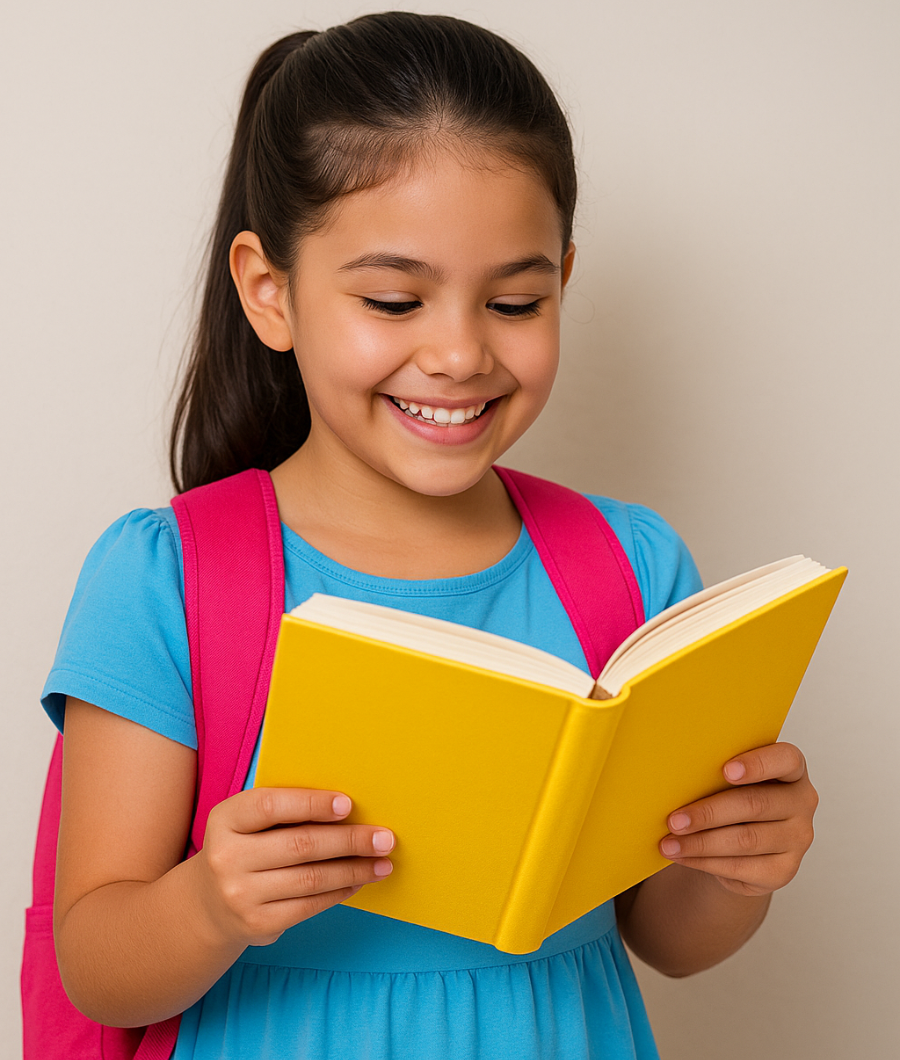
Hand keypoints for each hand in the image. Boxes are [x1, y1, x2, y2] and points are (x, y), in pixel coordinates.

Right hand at [196, 788, 394, 945]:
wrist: (208, 904)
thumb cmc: (245, 847)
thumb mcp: (248, 822)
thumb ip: (285, 810)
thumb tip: (348, 809)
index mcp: (225, 819)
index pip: (269, 806)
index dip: (311, 804)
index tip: (348, 805)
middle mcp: (226, 857)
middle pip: (300, 845)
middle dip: (350, 840)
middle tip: (384, 838)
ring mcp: (240, 895)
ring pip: (311, 878)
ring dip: (354, 869)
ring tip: (383, 863)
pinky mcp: (258, 924)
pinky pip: (310, 905)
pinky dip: (340, 892)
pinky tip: (359, 881)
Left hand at [658, 742, 817, 897]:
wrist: (742, 842)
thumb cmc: (732, 796)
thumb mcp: (729, 779)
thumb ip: (717, 772)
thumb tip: (675, 776)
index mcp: (792, 769)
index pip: (786, 760)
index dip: (757, 764)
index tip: (725, 771)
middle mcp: (802, 802)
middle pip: (755, 805)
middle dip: (708, 813)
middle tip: (673, 820)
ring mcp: (797, 838)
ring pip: (745, 840)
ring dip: (700, 843)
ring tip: (669, 843)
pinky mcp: (784, 870)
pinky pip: (741, 867)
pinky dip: (704, 862)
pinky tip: (682, 856)